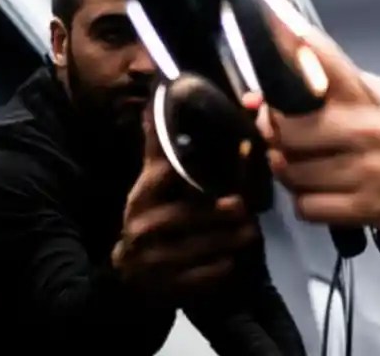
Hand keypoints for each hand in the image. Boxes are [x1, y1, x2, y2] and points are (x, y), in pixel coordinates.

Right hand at [112, 107, 258, 300]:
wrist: (129, 277)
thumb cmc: (151, 219)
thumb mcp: (152, 184)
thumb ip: (161, 146)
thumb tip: (161, 93)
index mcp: (142, 196)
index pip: (167, 173)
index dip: (191, 165)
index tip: (224, 154)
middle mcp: (142, 226)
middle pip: (189, 215)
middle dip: (220, 212)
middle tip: (245, 207)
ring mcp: (152, 260)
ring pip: (199, 247)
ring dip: (228, 240)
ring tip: (250, 231)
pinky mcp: (166, 287)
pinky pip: (201, 277)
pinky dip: (219, 268)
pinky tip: (231, 260)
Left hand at [247, 0, 379, 231]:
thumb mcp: (369, 94)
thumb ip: (318, 91)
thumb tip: (255, 99)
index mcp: (363, 95)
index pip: (323, 59)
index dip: (294, 41)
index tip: (273, 15)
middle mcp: (363, 129)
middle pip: (289, 130)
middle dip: (274, 133)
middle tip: (279, 134)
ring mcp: (365, 171)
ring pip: (293, 172)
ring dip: (287, 171)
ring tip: (300, 164)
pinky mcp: (366, 207)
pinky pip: (307, 207)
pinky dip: (303, 201)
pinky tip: (316, 191)